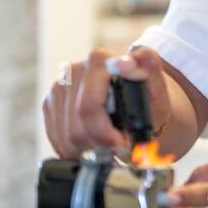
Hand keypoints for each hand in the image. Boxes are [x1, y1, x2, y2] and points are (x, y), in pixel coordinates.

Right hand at [42, 46, 171, 158]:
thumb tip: (138, 58)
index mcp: (98, 61)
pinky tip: (94, 142)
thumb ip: (152, 70)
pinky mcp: (49, 103)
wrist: (134, 102)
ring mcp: (58, 87)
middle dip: (99, 144)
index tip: (121, 143)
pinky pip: (56, 137)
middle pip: (75, 126)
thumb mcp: (158, 88)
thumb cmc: (148, 98)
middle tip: (119, 146)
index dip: (104, 133)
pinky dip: (75, 148)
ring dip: (88, 149)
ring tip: (109, 144)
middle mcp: (73, 70)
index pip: (88, 108)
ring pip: (65, 136)